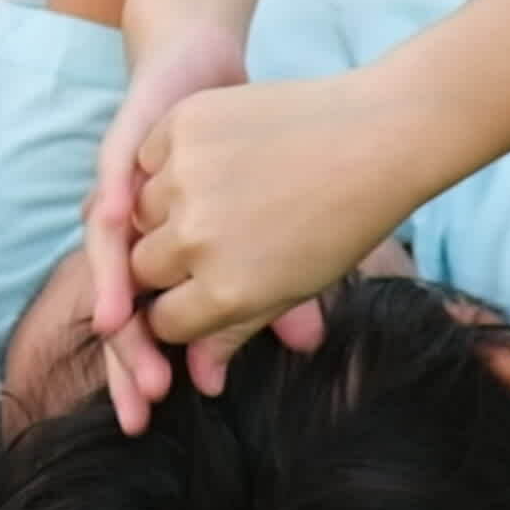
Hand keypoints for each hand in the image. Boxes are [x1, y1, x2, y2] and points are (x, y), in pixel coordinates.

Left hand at [84, 24, 265, 433]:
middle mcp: (127, 234)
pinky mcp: (120, 150)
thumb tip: (290, 355)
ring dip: (114, 291)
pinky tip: (111, 225)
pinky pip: (110, 181)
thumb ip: (267, 294)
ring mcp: (119, 192)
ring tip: (121, 334)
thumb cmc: (256, 152)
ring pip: (106, 254)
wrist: (207, 62)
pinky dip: (109, 205)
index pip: (148, 327)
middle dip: (127, 353)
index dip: (147, 369)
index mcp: (158, 260)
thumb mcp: (270, 235)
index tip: (157, 414)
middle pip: (117, 303)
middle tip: (142, 402)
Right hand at [127, 69, 427, 395]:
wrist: (375, 136)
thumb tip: (200, 382)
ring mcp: (185, 180)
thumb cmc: (342, 221)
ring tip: (213, 199)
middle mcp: (196, 239)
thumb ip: (234, 333)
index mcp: (227, 290)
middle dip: (165, 266)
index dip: (177, 316)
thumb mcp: (292, 288)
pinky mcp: (181, 127)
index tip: (199, 298)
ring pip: (135, 213)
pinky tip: (207, 163)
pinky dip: (163, 165)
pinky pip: (145, 160)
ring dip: (160, 213)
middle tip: (210, 242)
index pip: (163, 323)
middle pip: (141, 269)